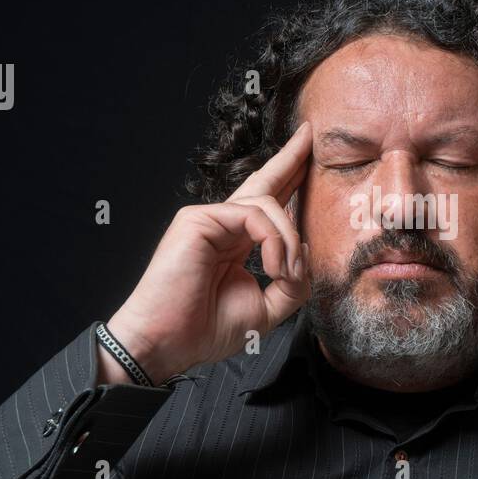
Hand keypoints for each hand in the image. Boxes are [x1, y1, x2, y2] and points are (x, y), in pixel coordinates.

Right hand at [101, 121, 313, 384]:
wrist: (168, 343)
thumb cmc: (204, 331)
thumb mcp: (265, 309)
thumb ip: (292, 283)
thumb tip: (307, 255)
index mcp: (235, 243)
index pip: (268, 206)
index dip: (289, 182)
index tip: (308, 160)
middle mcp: (223, 226)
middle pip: (263, 183)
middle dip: (290, 158)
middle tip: (309, 134)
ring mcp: (209, 219)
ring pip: (268, 206)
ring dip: (289, 241)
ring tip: (286, 273)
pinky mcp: (198, 219)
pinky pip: (255, 216)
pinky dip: (275, 242)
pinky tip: (274, 267)